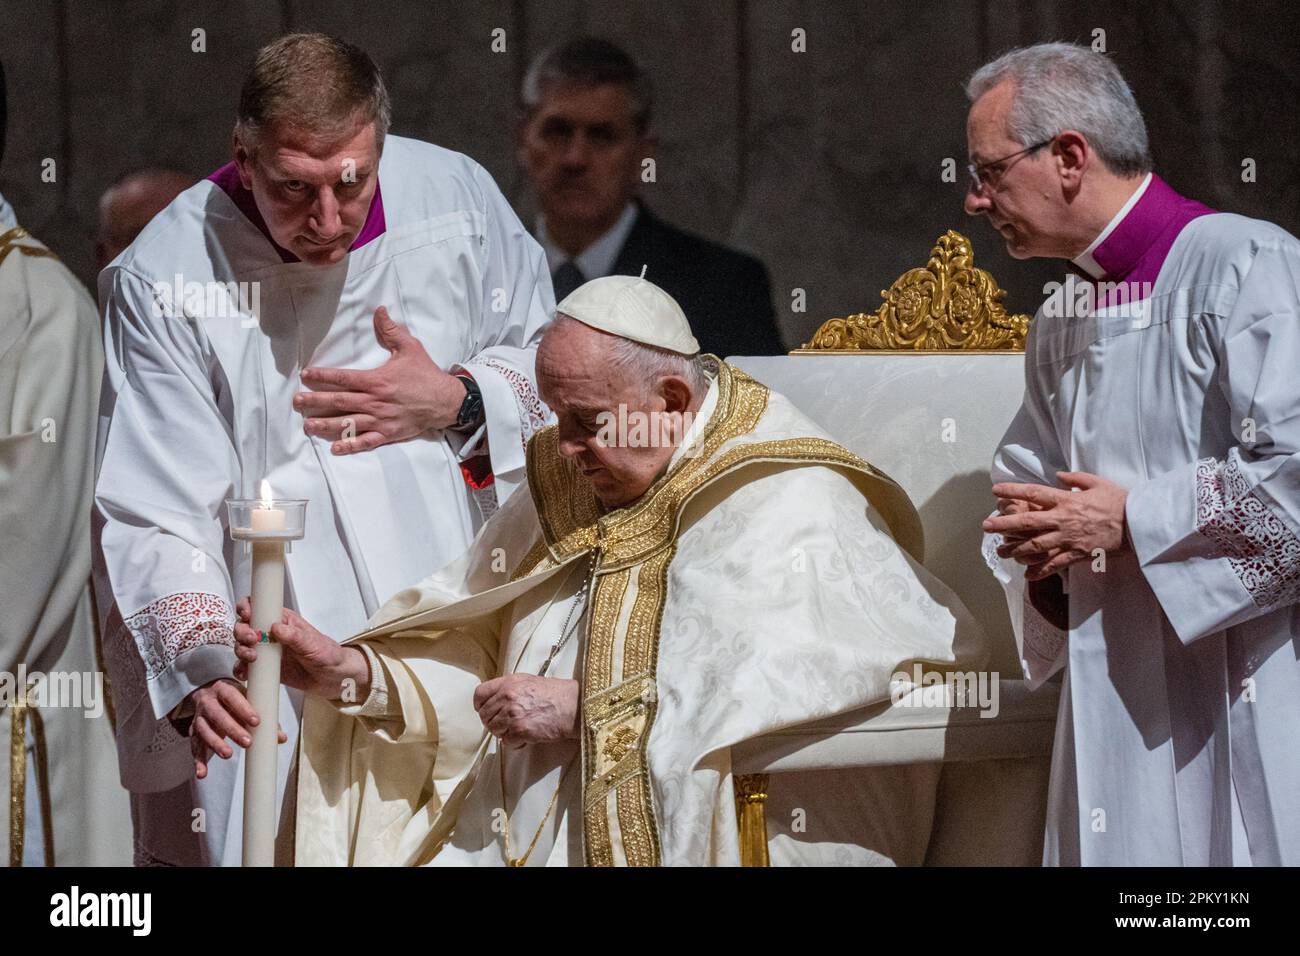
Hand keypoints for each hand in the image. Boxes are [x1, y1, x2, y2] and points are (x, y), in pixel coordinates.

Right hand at [187, 678, 286, 779]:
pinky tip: (202, 774)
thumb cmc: (234, 699)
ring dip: (216, 744)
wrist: (208, 696)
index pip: (232, 697)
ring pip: (204, 731)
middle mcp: (208, 702)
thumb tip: (281, 738)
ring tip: (228, 755)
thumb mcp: (248, 700)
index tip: (256, 722)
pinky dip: (198, 762)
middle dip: (232, 729)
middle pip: (218, 715)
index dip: (244, 709)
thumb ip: (265, 717)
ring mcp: (199, 718)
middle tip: (248, 743)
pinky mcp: (193, 733)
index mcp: (223, 689)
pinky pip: (195, 748)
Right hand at [233, 598, 368, 701]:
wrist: (333, 678)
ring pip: (242, 646)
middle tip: (251, 639)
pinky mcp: (264, 669)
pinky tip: (245, 673)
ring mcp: (266, 651)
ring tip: (252, 657)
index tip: (246, 614)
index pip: (259, 607)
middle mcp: (271, 634)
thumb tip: (276, 627)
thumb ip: (295, 636)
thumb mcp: (313, 643)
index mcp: (283, 621)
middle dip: (242, 631)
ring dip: (241, 650)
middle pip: (245, 626)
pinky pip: (245, 667)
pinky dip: (241, 669)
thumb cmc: (327, 654)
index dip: (247, 607)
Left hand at [294, 306, 467, 454]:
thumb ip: (391, 330)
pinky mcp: (388, 433)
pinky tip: (335, 449)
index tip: (306, 375)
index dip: (322, 376)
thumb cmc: (426, 374)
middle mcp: (374, 401)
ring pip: (348, 423)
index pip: (342, 378)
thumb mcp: (410, 348)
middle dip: (315, 402)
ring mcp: (380, 419)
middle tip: (297, 402)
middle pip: (338, 402)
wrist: (446, 400)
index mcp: (376, 380)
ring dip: (325, 425)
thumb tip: (379, 310)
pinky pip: (366, 441)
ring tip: (307, 426)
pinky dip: (350, 446)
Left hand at [473, 674, 579, 748]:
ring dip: (503, 732)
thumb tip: (494, 700)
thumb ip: (508, 688)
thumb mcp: (528, 681)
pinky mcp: (519, 731)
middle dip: (492, 721)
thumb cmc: (555, 694)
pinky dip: (514, 742)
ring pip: (493, 729)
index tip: (484, 710)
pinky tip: (524, 737)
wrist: (573, 706)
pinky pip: (506, 741)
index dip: (480, 704)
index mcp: (508, 683)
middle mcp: (507, 697)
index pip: (480, 694)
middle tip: (505, 723)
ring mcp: (512, 714)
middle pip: (485, 714)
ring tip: (516, 729)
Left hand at [982, 471, 1128, 580]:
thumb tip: (1058, 475)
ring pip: (1036, 545)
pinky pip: (1055, 564)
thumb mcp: (1098, 482)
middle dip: (1004, 524)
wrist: (1139, 523)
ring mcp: (1069, 538)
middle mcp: (1063, 519)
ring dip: (1016, 549)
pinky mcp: (1078, 554)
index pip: (1033, 493)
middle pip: (1027, 521)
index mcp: (1066, 500)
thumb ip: (1075, 479)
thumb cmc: (1120, 501)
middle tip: (986, 526)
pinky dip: (1041, 570)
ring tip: (1002, 552)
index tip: (996, 491)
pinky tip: (1028, 574)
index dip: (1013, 491)